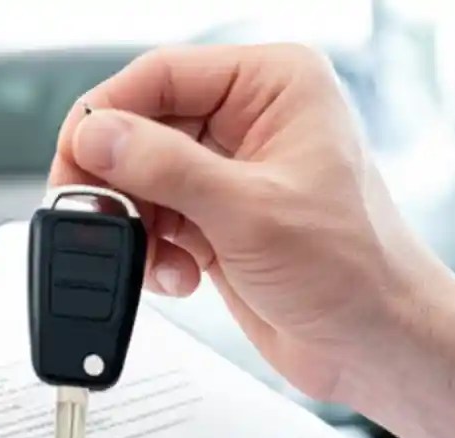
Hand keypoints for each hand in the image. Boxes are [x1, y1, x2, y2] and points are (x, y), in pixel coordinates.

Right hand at [50, 44, 454, 437]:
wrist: (379, 347)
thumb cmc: (355, 271)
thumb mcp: (249, 212)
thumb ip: (165, 168)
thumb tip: (96, 134)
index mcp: (275, 85)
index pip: (163, 74)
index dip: (109, 114)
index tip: (76, 157)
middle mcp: (252, 119)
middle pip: (143, 127)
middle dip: (117, 179)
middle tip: (95, 218)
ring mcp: (234, 172)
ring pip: (144, 178)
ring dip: (136, 223)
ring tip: (153, 257)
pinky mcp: (222, 220)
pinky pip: (159, 220)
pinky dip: (154, 251)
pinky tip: (178, 276)